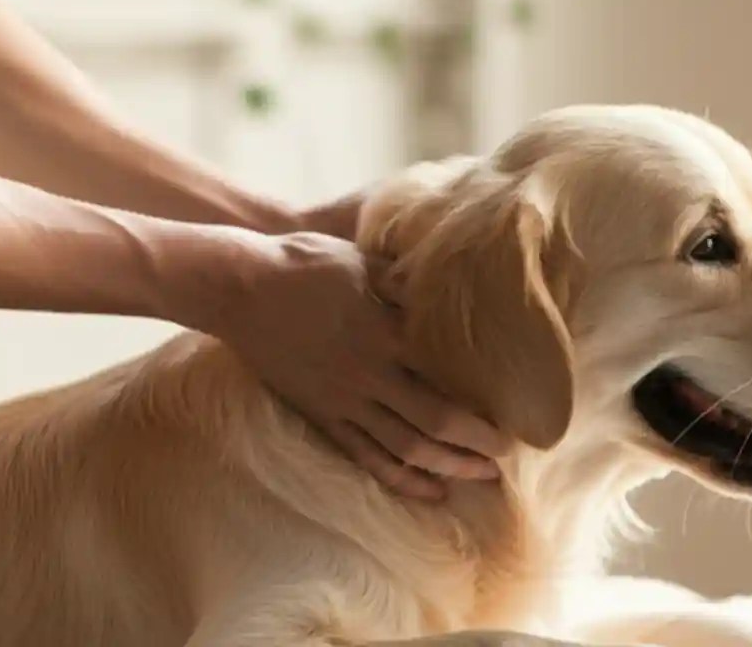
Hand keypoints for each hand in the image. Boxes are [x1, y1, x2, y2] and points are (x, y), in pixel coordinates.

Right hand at [208, 232, 509, 498]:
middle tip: (507, 457)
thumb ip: (408, 282)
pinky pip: (364, 456)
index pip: (446, 379)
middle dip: (474, 445)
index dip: (481, 403)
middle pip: (432, 422)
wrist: (239, 287)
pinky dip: (399, 478)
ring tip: (480, 477)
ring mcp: (342, 400)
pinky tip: (427, 490)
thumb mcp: (366, 261)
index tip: (512, 413)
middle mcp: (368, 375)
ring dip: (446, 467)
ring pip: (403, 448)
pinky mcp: (321, 413)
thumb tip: (450, 289)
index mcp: (386, 334)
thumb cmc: (305, 264)